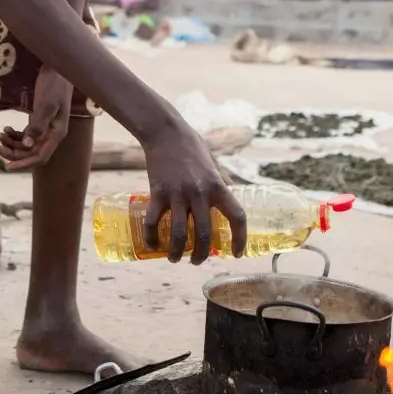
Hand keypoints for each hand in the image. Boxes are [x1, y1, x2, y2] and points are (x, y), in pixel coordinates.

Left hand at [0, 67, 72, 169]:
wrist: (58, 67)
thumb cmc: (54, 84)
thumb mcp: (45, 104)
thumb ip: (38, 125)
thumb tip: (27, 145)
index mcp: (57, 133)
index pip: (40, 157)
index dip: (23, 164)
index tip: (6, 166)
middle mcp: (52, 134)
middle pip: (31, 152)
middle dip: (13, 152)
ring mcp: (46, 127)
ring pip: (27, 144)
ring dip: (12, 143)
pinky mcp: (40, 120)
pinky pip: (26, 134)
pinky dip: (15, 134)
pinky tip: (5, 128)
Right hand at [143, 118, 246, 264]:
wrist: (165, 132)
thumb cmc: (192, 146)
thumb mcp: (214, 163)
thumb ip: (223, 180)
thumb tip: (234, 193)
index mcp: (218, 186)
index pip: (237, 216)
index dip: (240, 238)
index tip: (237, 253)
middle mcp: (200, 193)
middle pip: (204, 234)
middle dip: (201, 254)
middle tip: (197, 261)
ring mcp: (178, 194)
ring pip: (179, 233)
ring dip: (177, 252)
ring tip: (175, 258)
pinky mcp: (158, 192)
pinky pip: (154, 221)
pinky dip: (152, 238)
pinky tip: (152, 246)